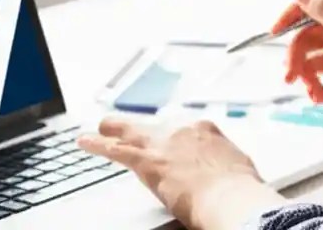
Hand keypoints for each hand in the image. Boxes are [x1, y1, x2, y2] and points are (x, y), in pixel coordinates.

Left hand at [77, 117, 285, 229]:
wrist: (231, 198)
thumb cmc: (238, 189)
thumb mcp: (237, 168)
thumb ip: (224, 165)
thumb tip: (227, 172)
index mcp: (205, 130)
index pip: (180, 130)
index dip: (171, 140)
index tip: (169, 146)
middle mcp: (182, 129)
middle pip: (152, 125)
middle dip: (138, 129)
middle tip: (126, 130)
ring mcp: (163, 143)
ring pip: (129, 131)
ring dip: (111, 130)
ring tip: (98, 130)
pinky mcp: (148, 160)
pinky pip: (115, 149)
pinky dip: (97, 144)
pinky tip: (84, 141)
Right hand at [276, 0, 322, 141]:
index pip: (317, 0)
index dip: (294, 14)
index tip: (277, 31)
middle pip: (307, 29)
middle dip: (296, 52)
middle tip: (290, 75)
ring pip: (308, 50)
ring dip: (302, 70)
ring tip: (310, 90)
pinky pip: (314, 68)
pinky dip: (312, 81)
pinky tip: (318, 96)